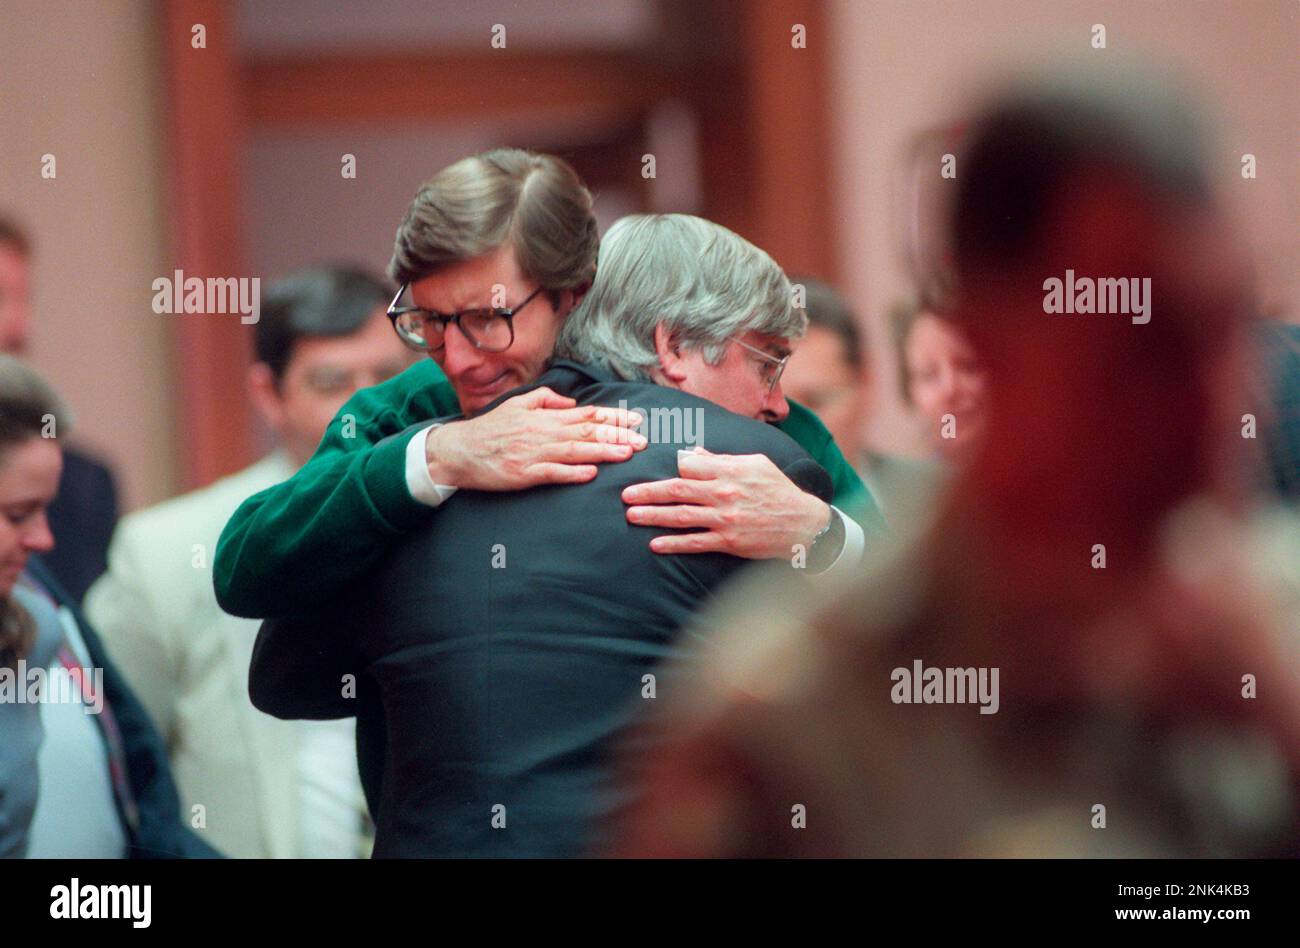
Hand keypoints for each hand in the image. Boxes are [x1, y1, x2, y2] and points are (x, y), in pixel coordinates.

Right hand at [426, 387, 645, 489]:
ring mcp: (534, 454)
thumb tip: (572, 403)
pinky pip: (553, 473)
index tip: (636, 419)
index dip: (613, 416)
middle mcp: (543, 433)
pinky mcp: (524, 473)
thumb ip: (546, 400)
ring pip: (575, 451)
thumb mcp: (517, 405)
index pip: (586, 414)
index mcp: (544, 417)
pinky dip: (573, 473)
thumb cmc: (490, 429)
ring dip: (603, 452)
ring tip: (626, 453)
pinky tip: (591, 473)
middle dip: (617, 435)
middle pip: (587, 432)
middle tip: (643, 440)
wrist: (458, 450)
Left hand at [622, 447, 830, 558]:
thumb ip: (721, 460)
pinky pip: (695, 543)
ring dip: (653, 516)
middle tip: (625, 494)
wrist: (803, 525)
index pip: (690, 465)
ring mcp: (725, 519)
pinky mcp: (728, 541)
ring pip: (681, 516)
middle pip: (678, 490)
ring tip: (631, 516)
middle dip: (648, 492)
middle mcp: (724, 494)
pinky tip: (655, 544)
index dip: (669, 467)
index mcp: (730, 471)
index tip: (648, 467)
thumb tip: (692, 454)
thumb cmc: (778, 490)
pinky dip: (673, 544)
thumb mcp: (756, 464)